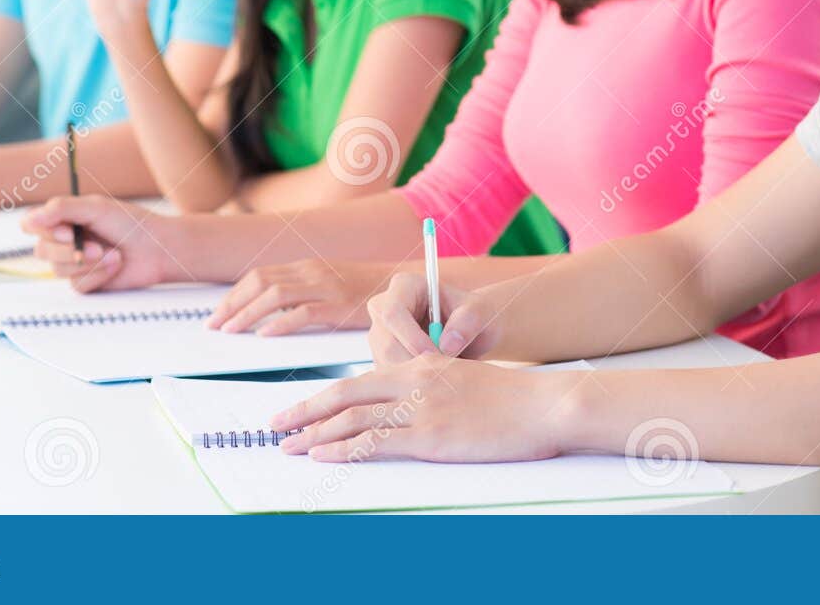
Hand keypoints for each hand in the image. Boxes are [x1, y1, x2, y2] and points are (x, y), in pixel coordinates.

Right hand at [22, 195, 179, 291]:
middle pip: (41, 250)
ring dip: (88, 262)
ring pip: (58, 269)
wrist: (158, 249)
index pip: (32, 224)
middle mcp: (64, 241)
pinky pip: (77, 284)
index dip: (42, 230)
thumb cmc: (130, 223)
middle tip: (97, 247)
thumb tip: (28, 219)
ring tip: (114, 254)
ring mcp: (74, 263)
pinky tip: (116, 266)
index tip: (67, 232)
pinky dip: (98, 275)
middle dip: (69, 250)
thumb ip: (61, 209)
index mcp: (63, 219)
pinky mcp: (86, 283)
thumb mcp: (96, 208)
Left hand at [206, 258, 395, 333]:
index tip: (217, 315)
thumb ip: (302, 292)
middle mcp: (311, 272)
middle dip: (232, 305)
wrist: (402, 284)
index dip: (234, 295)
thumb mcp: (329, 284)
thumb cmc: (365, 290)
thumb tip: (267, 314)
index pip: (259, 276)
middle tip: (215, 326)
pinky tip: (265, 335)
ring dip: (248, 314)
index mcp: (305, 267)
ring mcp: (324, 287)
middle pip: (260, 283)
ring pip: (275, 296)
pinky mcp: (338, 305)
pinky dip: (280, 323)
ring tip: (231, 331)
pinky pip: (302, 312)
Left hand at [270, 354, 575, 462]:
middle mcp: (414, 381)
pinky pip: (375, 440)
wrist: (543, 405)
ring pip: (352, 418)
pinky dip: (342, 447)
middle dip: (305, 411)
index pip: (361, 381)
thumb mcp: (464, 383)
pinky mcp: (431, 434)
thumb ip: (431, 390)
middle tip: (276, 426)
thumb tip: (406, 412)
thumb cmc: (511, 401)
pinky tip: (323, 453)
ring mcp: (420, 408)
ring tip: (288, 445)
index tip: (303, 409)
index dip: (326, 396)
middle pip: (344, 394)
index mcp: (421, 366)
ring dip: (313, 433)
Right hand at [365, 271, 502, 365]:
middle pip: (386, 343)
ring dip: (415, 376)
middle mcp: (384, 308)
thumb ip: (469, 321)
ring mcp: (380, 335)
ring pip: (387, 364)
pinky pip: (390, 378)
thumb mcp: (481, 312)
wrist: (472, 332)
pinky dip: (413, 385)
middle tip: (444, 373)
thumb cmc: (475, 315)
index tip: (438, 356)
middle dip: (414, 363)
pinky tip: (436, 378)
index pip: (393, 312)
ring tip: (445, 371)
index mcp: (405, 286)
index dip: (412, 338)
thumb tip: (447, 343)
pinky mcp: (382, 357)